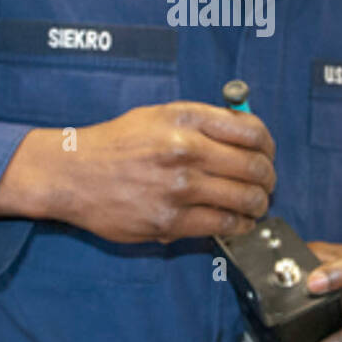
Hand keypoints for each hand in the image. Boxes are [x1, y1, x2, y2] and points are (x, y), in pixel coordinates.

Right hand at [0, 101, 275, 243]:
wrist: (72, 173)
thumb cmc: (116, 143)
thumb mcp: (158, 115)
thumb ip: (202, 121)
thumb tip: (246, 134)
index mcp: (185, 118)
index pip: (251, 131)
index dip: (268, 146)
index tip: (267, 154)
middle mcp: (185, 149)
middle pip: (255, 167)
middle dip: (268, 179)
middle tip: (266, 184)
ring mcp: (178, 187)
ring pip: (245, 199)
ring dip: (258, 204)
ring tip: (255, 205)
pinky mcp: (170, 221)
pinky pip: (222, 225)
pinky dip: (239, 225)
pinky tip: (238, 222)